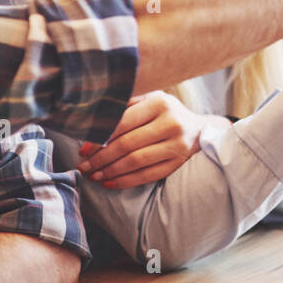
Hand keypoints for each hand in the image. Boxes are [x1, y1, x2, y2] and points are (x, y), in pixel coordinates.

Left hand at [76, 92, 206, 188]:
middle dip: (101, 158)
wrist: (199, 129)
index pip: (122, 123)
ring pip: (136, 162)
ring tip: (94, 176)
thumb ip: (125, 104)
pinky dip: (126, 181)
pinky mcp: (178, 163)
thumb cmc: (165, 113)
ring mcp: (177, 145)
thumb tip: (90, 120)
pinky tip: (110, 182)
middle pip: (127, 144)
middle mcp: (171, 123)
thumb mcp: (150, 99)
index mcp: (160, 103)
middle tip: (84, 167)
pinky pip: (148, 175)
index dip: (99, 138)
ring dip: (111, 171)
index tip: (83, 150)